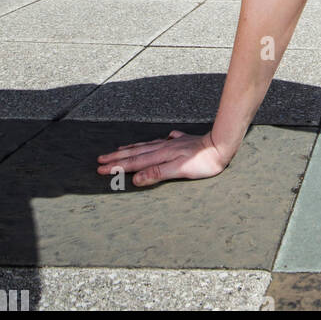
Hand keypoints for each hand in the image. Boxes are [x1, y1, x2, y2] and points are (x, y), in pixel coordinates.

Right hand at [96, 129, 228, 187]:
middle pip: (136, 153)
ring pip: (146, 146)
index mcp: (161, 156)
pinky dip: (152, 143)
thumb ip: (157, 173)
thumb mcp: (179, 170)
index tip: (100, 168)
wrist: (220, 145)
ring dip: (130, 149)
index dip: (117, 166)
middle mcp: (163, 148)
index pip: (134, 162)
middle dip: (117, 157)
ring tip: (118, 149)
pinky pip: (160, 143)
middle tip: (100, 160)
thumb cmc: (203, 162)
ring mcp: (171, 144)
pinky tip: (157, 140)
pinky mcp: (181, 142)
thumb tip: (135, 179)